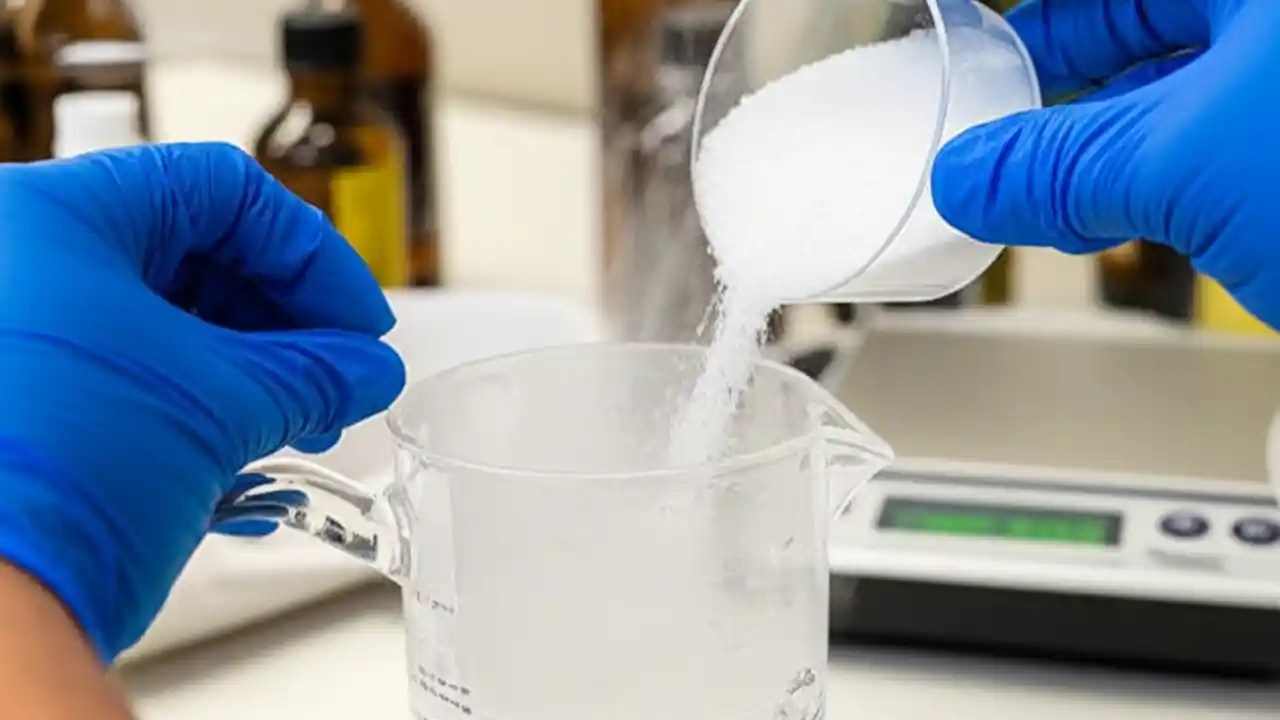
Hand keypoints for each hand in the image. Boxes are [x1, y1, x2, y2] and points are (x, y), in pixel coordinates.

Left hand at [0, 143, 404, 660]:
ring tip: (300, 428)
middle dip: (285, 326)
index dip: (313, 256)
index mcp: (54, 215)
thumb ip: (314, 373)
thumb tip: (367, 370)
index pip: (224, 193)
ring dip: (249, 376)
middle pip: (193, 256)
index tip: (360, 322)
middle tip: (339, 379)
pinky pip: (127, 380)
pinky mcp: (17, 405)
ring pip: (163, 324)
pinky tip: (244, 468)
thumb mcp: (220, 403)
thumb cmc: (54, 478)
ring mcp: (14, 334)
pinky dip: (197, 413)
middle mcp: (18, 260)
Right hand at [931, 0, 1279, 329]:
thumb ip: (1059, 168)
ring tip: (1061, 206)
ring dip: (1117, 159)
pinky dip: (1172, 190)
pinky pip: (1228, 154)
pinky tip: (1134, 228)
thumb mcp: (1180, 163)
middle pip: (1153, 40)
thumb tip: (969, 178)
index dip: (1043, 29)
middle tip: (1018, 144)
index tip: (992, 69)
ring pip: (1193, 103)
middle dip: (1076, 102)